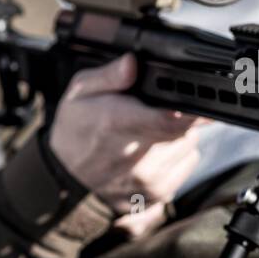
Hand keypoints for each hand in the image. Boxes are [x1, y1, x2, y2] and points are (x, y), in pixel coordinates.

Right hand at [47, 53, 204, 218]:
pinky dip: (176, 157)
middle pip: (185, 130)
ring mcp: (148, 180)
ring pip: (189, 146)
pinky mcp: (157, 195)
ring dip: (178, 137)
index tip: (194, 100)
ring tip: (149, 134)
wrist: (64, 179)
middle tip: (158, 111)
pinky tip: (152, 154)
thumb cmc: (75, 131)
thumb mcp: (80, 92)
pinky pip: (185, 165)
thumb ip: (109, 75)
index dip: (190, 109)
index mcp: (117, 124)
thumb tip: (132, 62)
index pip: (171, 119)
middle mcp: (136, 157)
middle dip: (181, 116)